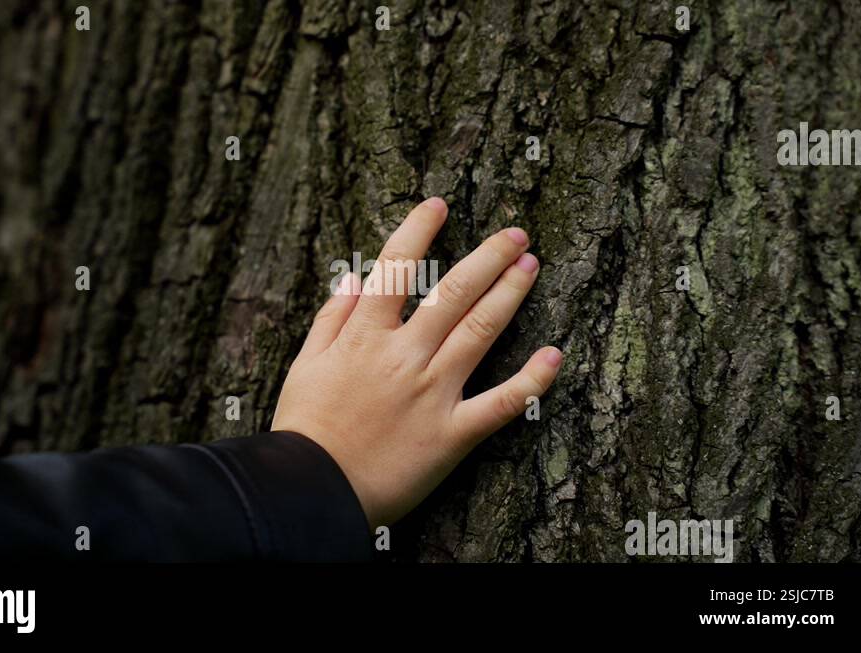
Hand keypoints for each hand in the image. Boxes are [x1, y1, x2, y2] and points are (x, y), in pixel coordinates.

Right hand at [271, 198, 562, 527]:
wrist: (313, 491)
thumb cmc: (305, 429)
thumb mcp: (305, 366)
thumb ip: (332, 318)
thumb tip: (355, 276)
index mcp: (364, 338)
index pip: (395, 269)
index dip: (417, 231)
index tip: (438, 205)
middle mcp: (404, 357)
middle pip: (454, 293)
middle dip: (488, 257)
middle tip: (515, 233)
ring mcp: (433, 394)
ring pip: (479, 332)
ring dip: (509, 295)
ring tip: (531, 265)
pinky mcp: (453, 435)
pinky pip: (500, 406)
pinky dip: (531, 381)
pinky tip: (555, 355)